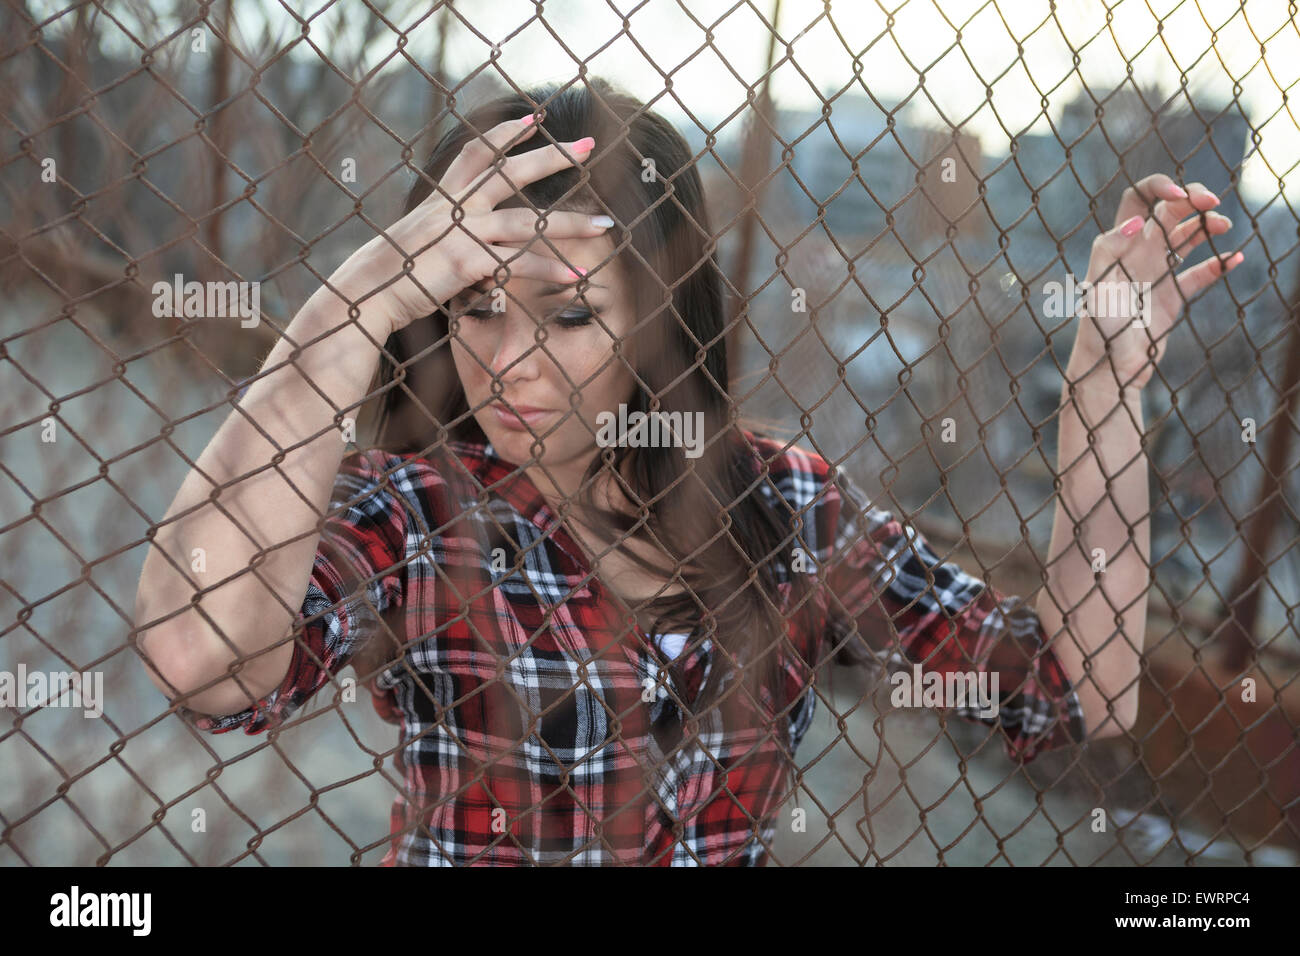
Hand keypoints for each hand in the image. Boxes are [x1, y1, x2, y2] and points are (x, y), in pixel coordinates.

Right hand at [326, 115, 611, 335]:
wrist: (362, 294)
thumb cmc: (390, 275)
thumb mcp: (418, 244)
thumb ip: (445, 236)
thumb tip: (464, 249)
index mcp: (442, 199)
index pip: (476, 153)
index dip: (505, 133)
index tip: (533, 119)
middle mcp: (455, 209)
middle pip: (511, 173)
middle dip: (552, 159)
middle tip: (589, 148)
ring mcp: (461, 234)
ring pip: (527, 223)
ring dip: (570, 224)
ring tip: (606, 225)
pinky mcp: (466, 263)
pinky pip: (519, 264)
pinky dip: (551, 270)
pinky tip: (579, 275)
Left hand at [1072, 173, 1244, 390]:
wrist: (1110, 368)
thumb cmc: (1099, 328)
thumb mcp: (1097, 287)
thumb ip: (1112, 251)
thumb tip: (1139, 221)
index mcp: (1120, 245)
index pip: (1138, 200)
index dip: (1157, 187)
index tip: (1180, 192)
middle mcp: (1139, 253)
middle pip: (1169, 212)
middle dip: (1192, 200)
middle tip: (1212, 203)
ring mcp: (1158, 273)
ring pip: (1187, 237)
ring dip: (1207, 226)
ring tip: (1223, 226)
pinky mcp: (1173, 296)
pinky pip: (1200, 273)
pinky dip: (1218, 264)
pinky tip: (1233, 259)